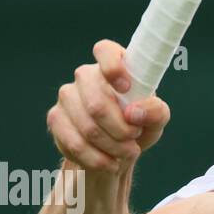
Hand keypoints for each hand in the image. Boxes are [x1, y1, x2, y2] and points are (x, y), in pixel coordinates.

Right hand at [46, 40, 170, 172]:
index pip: (105, 51)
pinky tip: (111, 162)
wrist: (116, 149)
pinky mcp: (56, 119)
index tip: (127, 88)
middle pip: (97, 102)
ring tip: (127, 152)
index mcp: (114, 64)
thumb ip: (156, 111)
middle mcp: (86, 75)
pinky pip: (73, 142)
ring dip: (111, 146)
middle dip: (121, 128)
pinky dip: (96, 158)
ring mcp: (67, 96)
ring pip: (87, 126)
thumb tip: (134, 112)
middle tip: (134, 137)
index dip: (114, 68)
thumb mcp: (157, 118)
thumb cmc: (140, 123)